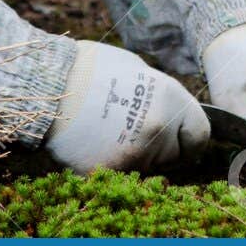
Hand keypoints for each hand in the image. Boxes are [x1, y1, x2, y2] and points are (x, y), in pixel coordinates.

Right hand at [44, 41, 209, 173]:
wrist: (45, 84)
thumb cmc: (88, 69)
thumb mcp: (136, 68)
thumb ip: (160, 96)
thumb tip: (173, 114)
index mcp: (169, 101)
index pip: (200, 136)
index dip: (190, 140)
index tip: (181, 143)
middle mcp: (157, 130)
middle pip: (173, 155)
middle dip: (158, 147)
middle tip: (129, 128)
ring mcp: (133, 155)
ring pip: (145, 167)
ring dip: (133, 156)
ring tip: (105, 131)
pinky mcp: (108, 173)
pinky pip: (118, 177)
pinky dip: (108, 166)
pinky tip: (91, 144)